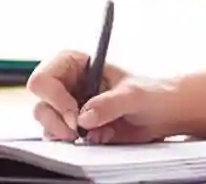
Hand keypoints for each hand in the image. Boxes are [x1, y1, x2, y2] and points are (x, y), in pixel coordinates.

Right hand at [27, 50, 180, 144]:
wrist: (164, 114)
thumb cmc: (151, 93)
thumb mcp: (134, 95)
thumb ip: (110, 103)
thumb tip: (85, 116)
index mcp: (77, 64)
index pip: (46, 75)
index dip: (54, 95)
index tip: (74, 113)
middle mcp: (69, 84)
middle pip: (41, 101)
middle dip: (56, 120)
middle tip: (77, 131)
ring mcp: (69, 106)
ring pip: (45, 121)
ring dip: (64, 132)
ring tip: (94, 134)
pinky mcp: (75, 127)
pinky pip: (58, 136)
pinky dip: (73, 142)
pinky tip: (98, 137)